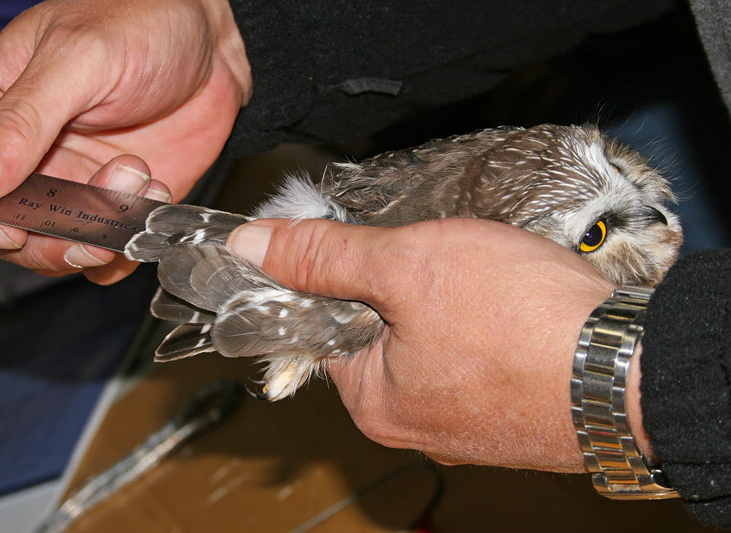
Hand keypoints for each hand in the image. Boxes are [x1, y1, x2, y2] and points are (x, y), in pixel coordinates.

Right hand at [0, 0, 250, 283]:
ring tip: (136, 179)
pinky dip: (126, 245)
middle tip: (85, 226)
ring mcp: (71, 180)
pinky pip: (107, 248)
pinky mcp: (116, 200)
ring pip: (53, 244)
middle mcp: (23, 153)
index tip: (4, 224)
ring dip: (93, 233)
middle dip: (41, 236)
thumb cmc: (139, 23)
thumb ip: (19, 122)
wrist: (213, 41)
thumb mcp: (75, 61)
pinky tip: (152, 203)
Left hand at [227, 217, 620, 471]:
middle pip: (378, 333)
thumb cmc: (519, 323)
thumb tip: (250, 246)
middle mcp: (414, 423)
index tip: (362, 244)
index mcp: (373, 402)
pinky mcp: (509, 411)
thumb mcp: (406, 267)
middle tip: (439, 256)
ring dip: (446, 299)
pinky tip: (508, 302)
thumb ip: (325, 256)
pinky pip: (475, 354)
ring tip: (483, 276)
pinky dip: (483, 322)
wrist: (631, 372)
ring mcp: (466, 422)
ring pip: (431, 339)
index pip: (322, 328)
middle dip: (401, 284)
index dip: (335, 274)